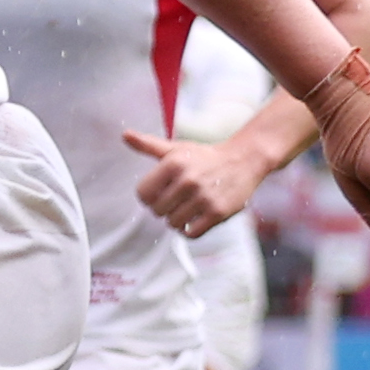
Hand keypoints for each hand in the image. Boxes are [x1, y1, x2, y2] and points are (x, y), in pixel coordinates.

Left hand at [123, 128, 270, 237]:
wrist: (244, 160)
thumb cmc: (204, 157)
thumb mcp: (176, 149)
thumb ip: (148, 145)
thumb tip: (125, 135)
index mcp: (173, 164)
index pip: (143, 195)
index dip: (149, 197)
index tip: (160, 193)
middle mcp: (188, 180)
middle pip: (157, 211)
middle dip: (164, 208)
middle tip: (178, 200)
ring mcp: (203, 197)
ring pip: (173, 224)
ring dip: (178, 220)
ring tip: (188, 208)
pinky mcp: (218, 212)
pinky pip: (192, 234)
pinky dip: (191, 230)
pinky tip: (197, 218)